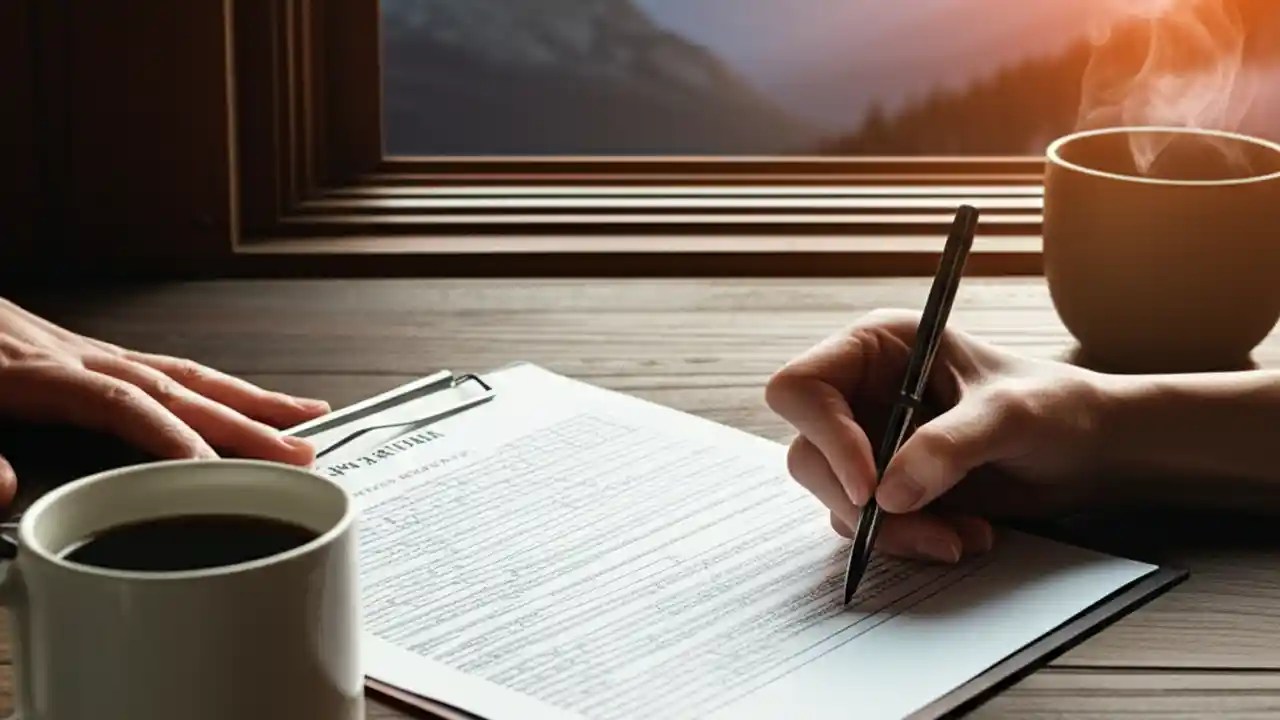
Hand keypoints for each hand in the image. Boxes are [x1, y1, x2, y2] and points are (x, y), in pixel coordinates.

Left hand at [0, 298, 331, 505]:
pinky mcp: (72, 353)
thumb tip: (1, 491)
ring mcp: (76, 350)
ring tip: (301, 415)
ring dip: (244, 396)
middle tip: (302, 447)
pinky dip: (208, 385)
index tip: (212, 472)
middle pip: (171, 385)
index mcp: (27, 372)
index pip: (120, 404)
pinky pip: (160, 368)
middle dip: (243, 418)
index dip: (169, 437)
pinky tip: (230, 399)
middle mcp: (67, 356)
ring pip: (178, 371)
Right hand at [765, 309, 1114, 563]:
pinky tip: (965, 533)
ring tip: (961, 536)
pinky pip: (866, 523)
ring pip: (835, 497)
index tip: (870, 485)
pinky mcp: (888, 485)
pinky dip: (909, 539)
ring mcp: (871, 441)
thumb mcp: (1009, 417)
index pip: (801, 388)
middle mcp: (861, 392)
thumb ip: (948, 447)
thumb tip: (888, 494)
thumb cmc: (1056, 407)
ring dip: (893, 530)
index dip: (824, 436)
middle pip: (809, 454)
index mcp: (876, 348)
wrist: (1092, 451)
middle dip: (863, 502)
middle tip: (926, 530)